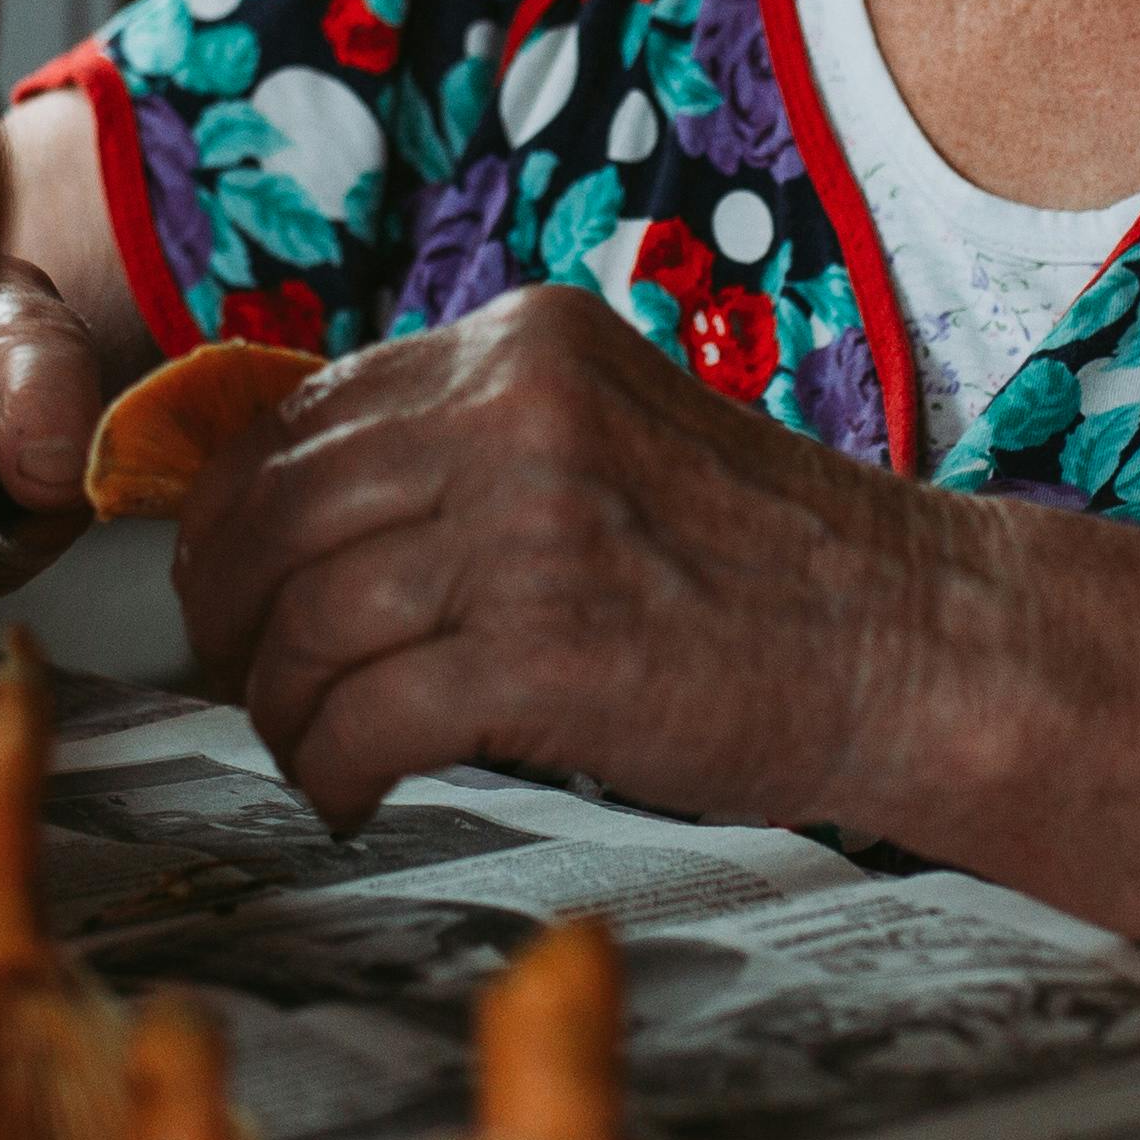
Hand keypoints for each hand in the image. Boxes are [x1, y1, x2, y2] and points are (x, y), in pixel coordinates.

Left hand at [174, 284, 971, 829]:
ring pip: (305, 624)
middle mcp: (514, 413)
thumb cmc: (768, 565)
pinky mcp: (542, 655)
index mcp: (524, 344)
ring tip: (311, 745)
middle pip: (281, 514)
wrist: (916, 642)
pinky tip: (353, 794)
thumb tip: (306, 520)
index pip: (304, 411)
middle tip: (236, 676)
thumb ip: (478, 444)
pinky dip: (331, 770)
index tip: (222, 578)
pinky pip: (362, 719)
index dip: (234, 509)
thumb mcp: (612, 435)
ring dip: (280, 706)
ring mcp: (527, 530)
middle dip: (231, 613)